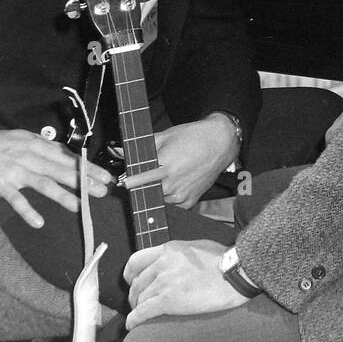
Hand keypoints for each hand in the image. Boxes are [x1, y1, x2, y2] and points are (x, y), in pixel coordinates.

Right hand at [0, 128, 113, 227]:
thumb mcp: (26, 138)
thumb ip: (46, 147)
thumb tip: (68, 154)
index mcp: (38, 146)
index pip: (68, 157)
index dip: (88, 167)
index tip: (105, 176)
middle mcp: (30, 158)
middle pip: (62, 170)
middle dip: (84, 181)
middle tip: (102, 191)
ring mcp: (16, 172)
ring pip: (44, 184)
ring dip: (63, 195)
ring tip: (80, 206)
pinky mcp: (1, 185)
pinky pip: (16, 199)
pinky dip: (27, 210)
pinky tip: (39, 222)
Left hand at [120, 115, 235, 208]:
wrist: (220, 143)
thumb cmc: (193, 137)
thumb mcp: (165, 136)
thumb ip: (142, 147)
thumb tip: (122, 152)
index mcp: (166, 165)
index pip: (140, 179)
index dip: (130, 181)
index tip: (123, 182)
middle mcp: (173, 183)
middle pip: (147, 191)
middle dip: (143, 185)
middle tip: (149, 175)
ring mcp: (182, 194)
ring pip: (158, 199)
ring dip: (156, 191)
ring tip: (167, 176)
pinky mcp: (189, 201)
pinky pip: (171, 205)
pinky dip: (169, 196)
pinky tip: (176, 183)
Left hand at [124, 239, 244, 329]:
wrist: (236, 273)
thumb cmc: (225, 261)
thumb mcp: (198, 247)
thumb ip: (179, 254)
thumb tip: (173, 262)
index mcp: (169, 250)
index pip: (136, 260)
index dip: (130, 274)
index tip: (132, 282)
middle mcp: (163, 264)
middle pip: (137, 283)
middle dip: (135, 295)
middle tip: (138, 303)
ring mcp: (165, 282)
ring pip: (139, 298)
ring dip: (137, 308)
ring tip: (140, 315)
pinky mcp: (169, 300)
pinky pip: (143, 312)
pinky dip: (135, 320)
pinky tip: (133, 325)